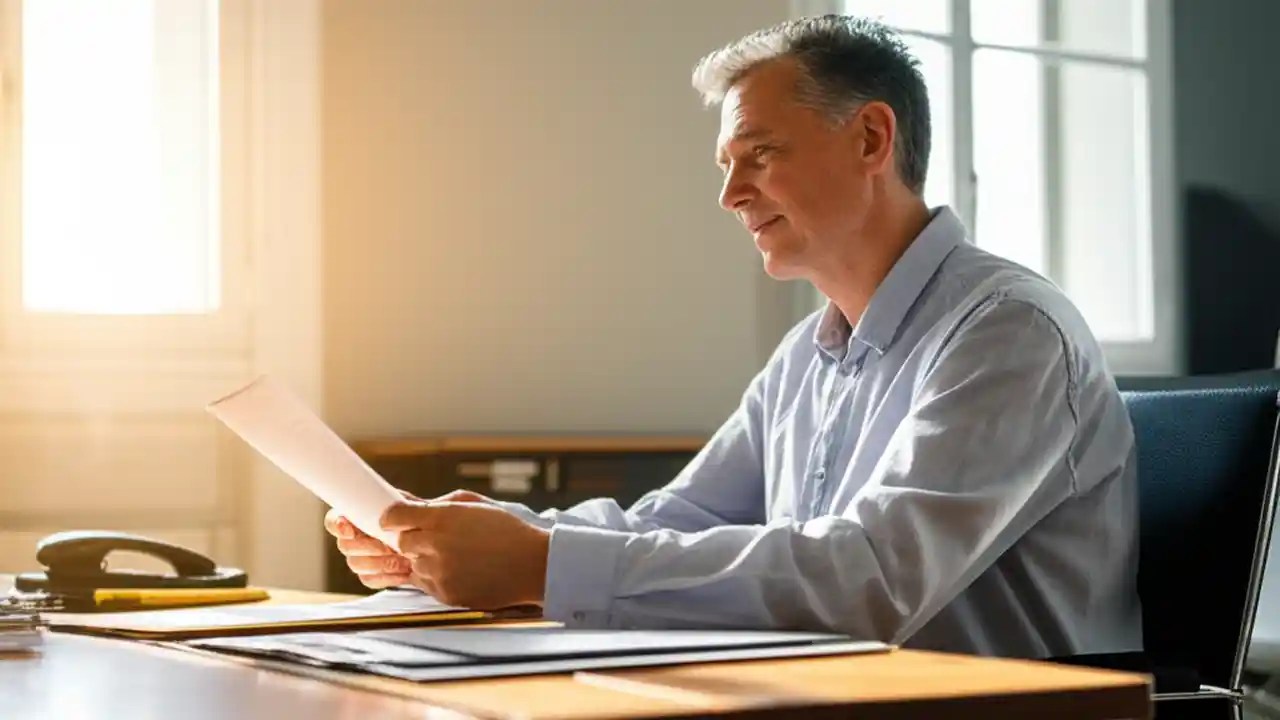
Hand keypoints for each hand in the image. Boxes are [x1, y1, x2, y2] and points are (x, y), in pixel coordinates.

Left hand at [324, 489, 496, 588]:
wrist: (533, 565)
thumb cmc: (507, 530)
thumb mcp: (473, 504)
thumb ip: (436, 504)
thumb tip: (406, 501)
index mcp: (443, 518)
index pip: (393, 516)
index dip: (392, 517)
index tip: (395, 519)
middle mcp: (436, 545)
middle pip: (401, 542)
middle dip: (412, 538)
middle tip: (434, 537)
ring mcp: (439, 572)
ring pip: (412, 564)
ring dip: (424, 559)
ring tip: (455, 555)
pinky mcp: (445, 594)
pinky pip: (425, 584)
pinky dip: (435, 577)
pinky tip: (460, 569)